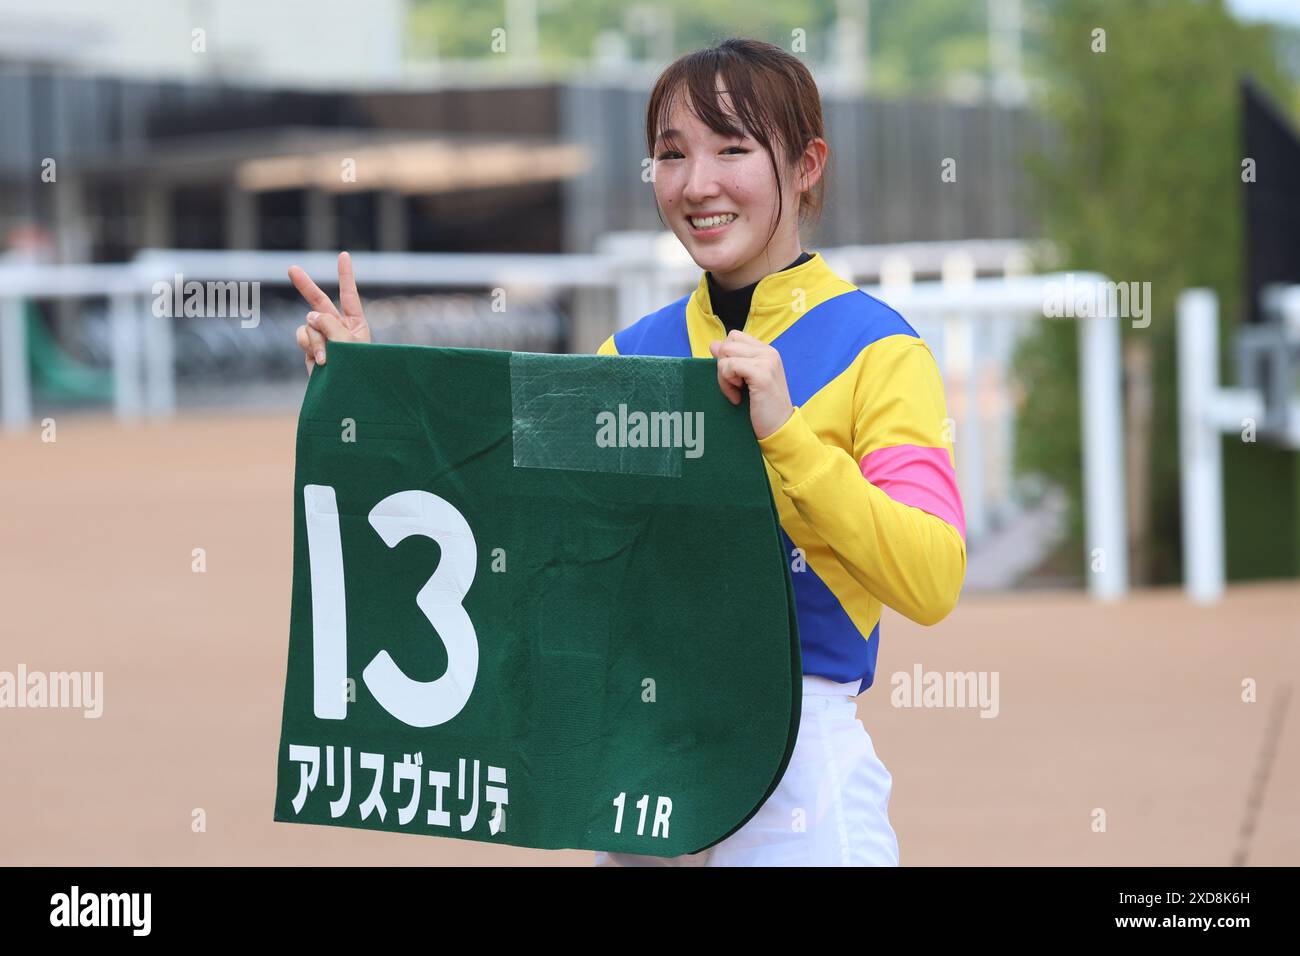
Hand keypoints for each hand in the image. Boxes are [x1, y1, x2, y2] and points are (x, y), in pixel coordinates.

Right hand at [289, 251, 371, 374]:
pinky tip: (318, 360)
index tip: (344, 255)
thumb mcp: (348, 344)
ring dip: (314, 338)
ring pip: (308, 324)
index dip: (345, 275)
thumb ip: (329, 325)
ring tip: (326, 357)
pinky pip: (302, 337)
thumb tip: (309, 317)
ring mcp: (322, 338)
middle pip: (318, 301)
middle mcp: (338, 328)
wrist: (347, 396)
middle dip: (305, 286)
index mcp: (355, 323)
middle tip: (291, 268)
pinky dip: (308, 345)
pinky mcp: (311, 349)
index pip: (349, 295)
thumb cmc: (357, 370)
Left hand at [709, 331, 794, 439]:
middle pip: (728, 343)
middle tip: (733, 387)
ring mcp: (767, 362)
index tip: (734, 378)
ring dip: (724, 377)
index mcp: (766, 351)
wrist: (779, 428)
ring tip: (736, 393)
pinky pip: (730, 366)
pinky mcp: (761, 374)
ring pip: (726, 354)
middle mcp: (769, 352)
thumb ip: (731, 360)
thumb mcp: (744, 380)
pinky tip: (736, 397)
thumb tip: (713, 344)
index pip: (734, 337)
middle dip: (722, 366)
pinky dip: (727, 384)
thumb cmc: (761, 407)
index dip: (726, 356)